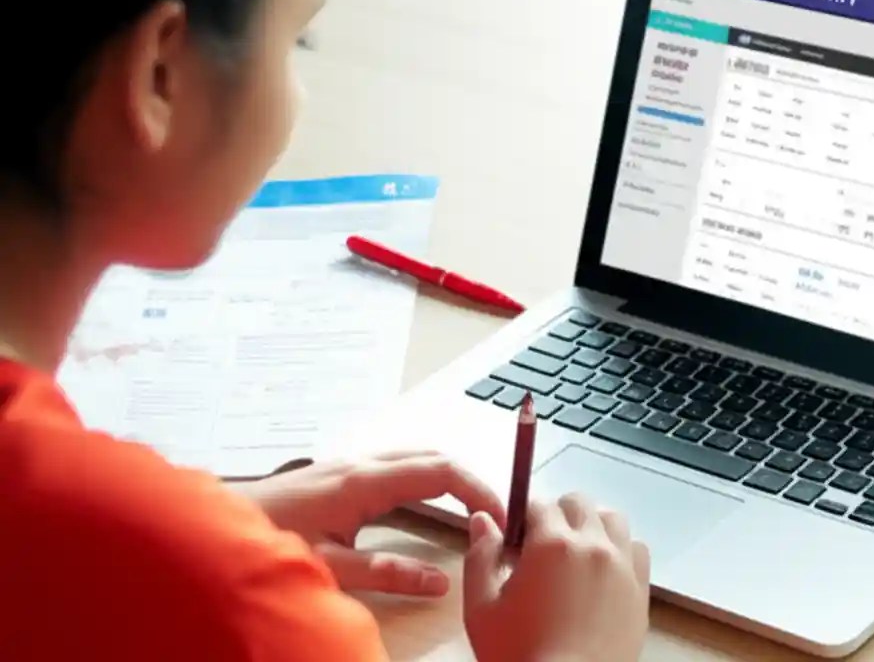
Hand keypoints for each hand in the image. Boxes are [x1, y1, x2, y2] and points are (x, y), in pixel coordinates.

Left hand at [234, 451, 505, 596]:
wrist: (209, 528)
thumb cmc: (264, 542)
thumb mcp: (328, 568)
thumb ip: (386, 574)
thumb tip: (439, 581)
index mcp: (363, 481)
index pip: (441, 471)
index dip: (478, 490)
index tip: (500, 516)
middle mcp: (360, 463)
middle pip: (435, 456)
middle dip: (473, 481)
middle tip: (496, 514)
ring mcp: (349, 464)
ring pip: (417, 456)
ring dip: (451, 476)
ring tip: (472, 508)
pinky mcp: (340, 472)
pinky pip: (399, 464)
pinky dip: (427, 477)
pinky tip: (428, 502)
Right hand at [464, 494, 649, 661]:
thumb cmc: (520, 655)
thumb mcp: (481, 608)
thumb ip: (481, 557)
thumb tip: (483, 520)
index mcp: (551, 544)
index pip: (537, 505)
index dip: (521, 520)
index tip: (516, 543)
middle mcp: (592, 545)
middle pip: (578, 503)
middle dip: (557, 516)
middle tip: (542, 549)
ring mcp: (622, 566)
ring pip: (612, 520)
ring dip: (592, 526)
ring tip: (575, 555)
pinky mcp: (640, 590)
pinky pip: (636, 550)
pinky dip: (620, 550)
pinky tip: (602, 573)